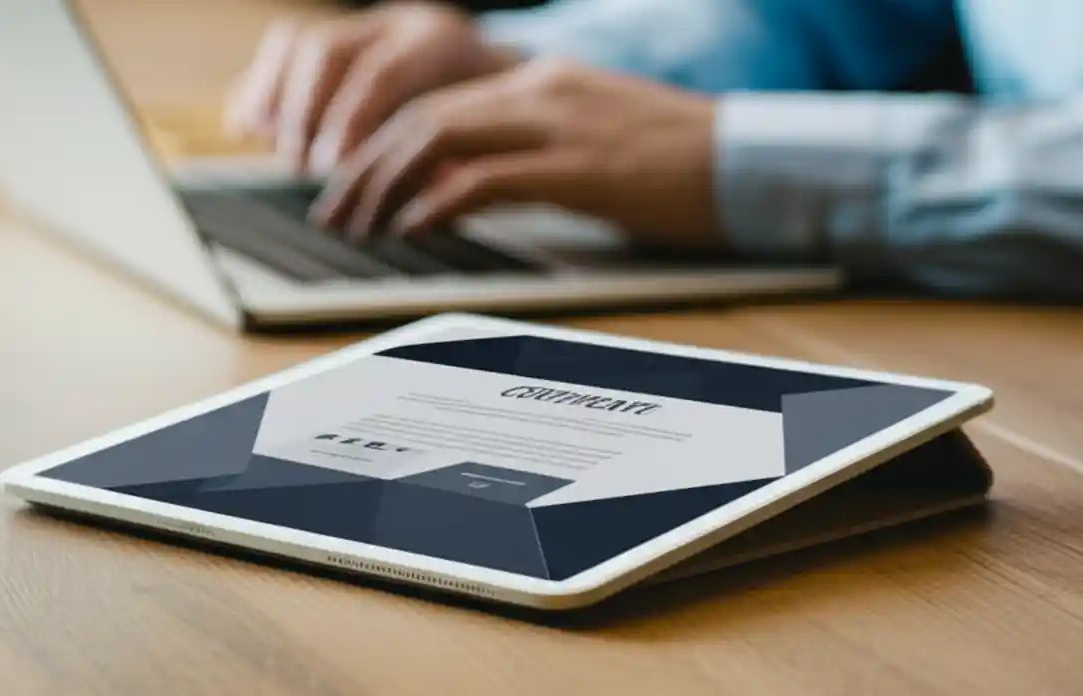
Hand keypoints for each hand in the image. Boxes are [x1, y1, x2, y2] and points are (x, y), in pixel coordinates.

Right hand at [224, 2, 517, 172]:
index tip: (333, 166)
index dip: (351, 119)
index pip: (382, 70)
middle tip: (302, 167)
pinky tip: (250, 132)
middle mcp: (390, 25)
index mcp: (436, 42)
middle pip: (327, 49)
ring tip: (277, 152)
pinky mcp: (324, 47)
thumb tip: (436, 192)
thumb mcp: (481, 141)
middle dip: (306, 111)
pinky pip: (276, 54)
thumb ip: (454, 160)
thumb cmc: (483, 128)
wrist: (482, 88)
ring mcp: (354, 29)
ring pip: (296, 42)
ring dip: (276, 100)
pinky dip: (257, 90)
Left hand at [312, 60, 721, 251]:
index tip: (350, 184)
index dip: (380, 146)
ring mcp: (559, 126)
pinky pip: (487, 178)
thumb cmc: (676, 160)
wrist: (748, 160)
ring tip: (359, 224)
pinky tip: (413, 227)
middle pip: (423, 119)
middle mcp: (540, 92)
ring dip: (387, 184)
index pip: (436, 104)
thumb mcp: (592, 137)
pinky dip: (439, 201)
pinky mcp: (580, 169)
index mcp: (540, 82)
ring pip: (441, 140)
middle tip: (333, 211)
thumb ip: (529, 149)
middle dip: (365, 167)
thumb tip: (465, 184)